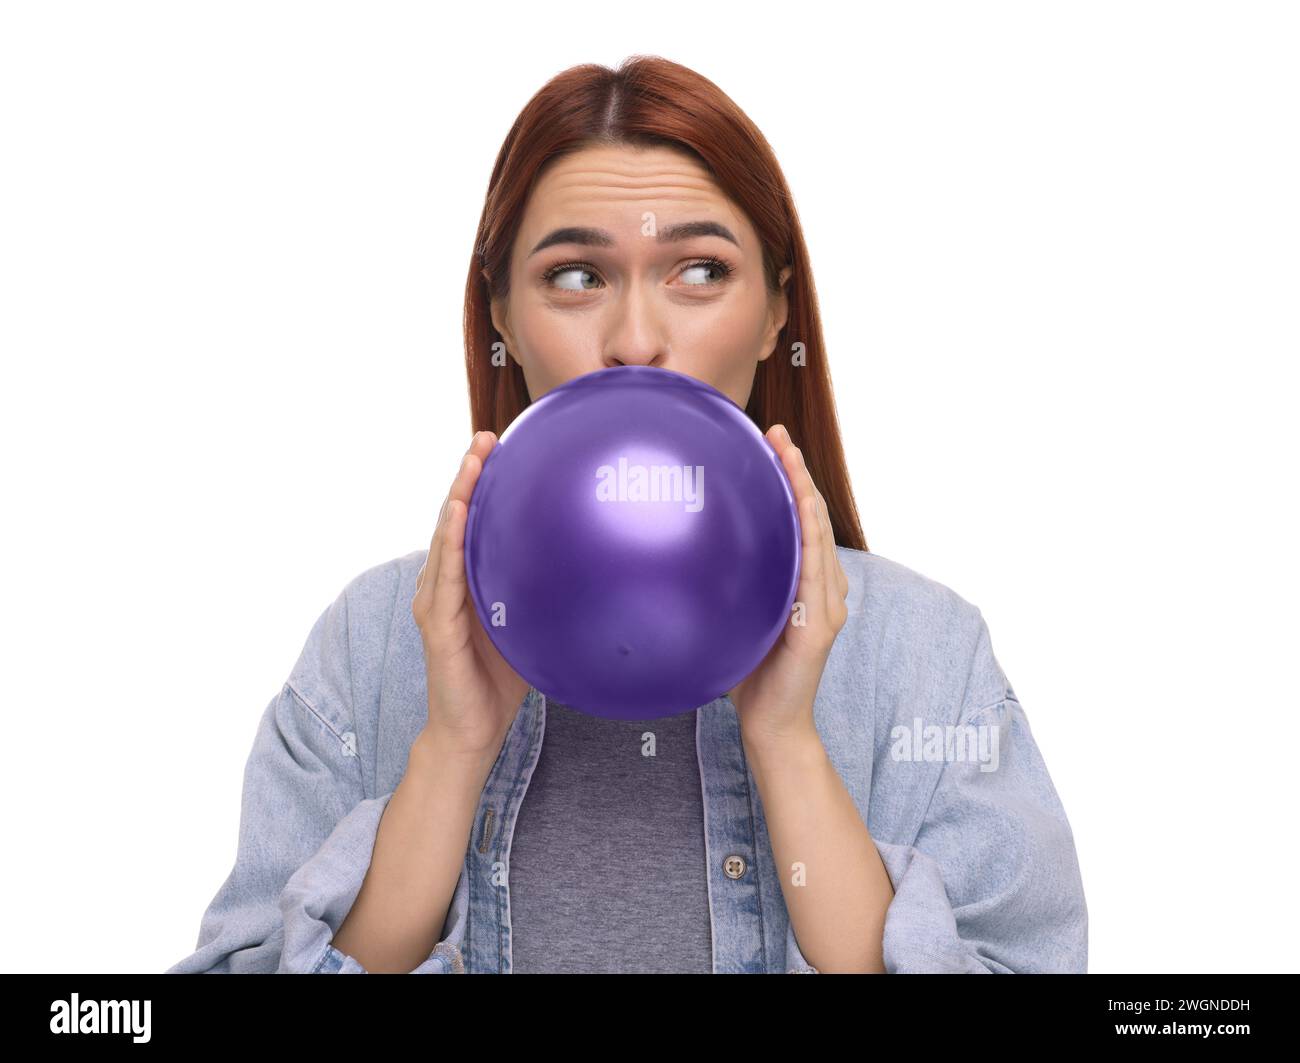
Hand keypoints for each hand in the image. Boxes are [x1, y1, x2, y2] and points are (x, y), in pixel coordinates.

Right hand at [411, 430, 528, 762]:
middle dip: (468, 475)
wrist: (473, 730)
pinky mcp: (435, 624)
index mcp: (467, 579)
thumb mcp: (533, 623)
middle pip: (455, 517)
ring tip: (472, 462)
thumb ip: (551, 592)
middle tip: (486, 437)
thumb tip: (603, 569)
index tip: (500, 445)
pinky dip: (449, 541)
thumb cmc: (502, 676)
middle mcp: (444, 582)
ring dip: (457, 496)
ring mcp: (435, 601)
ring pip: (446, 537)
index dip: (482, 482)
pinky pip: (443, 576)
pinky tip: (456, 513)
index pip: (473, 521)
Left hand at [728, 424, 849, 743]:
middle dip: (799, 472)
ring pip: (818, 538)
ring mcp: (827, 606)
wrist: (771, 725)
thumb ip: (722, 583)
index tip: (772, 440)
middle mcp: (824, 587)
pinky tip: (798, 517)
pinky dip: (807, 544)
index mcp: (806, 582)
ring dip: (805, 496)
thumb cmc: (749, 671)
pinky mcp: (820, 628)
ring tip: (789, 460)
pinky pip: (814, 577)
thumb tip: (675, 552)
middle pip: (815, 517)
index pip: (801, 519)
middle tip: (778, 434)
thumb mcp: (734, 615)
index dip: (792, 478)